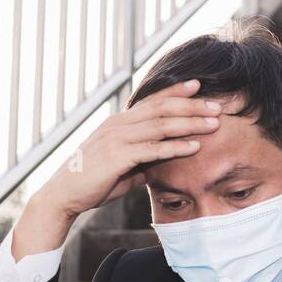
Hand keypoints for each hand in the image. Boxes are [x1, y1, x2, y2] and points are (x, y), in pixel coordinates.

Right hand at [11, 79, 221, 257]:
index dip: (175, 91)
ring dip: (190, 123)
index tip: (198, 86)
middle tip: (217, 105)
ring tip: (214, 123)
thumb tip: (158, 165)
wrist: (64, 195)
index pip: (152, 101)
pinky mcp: (118, 157)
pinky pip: (152, 149)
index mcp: (118, 123)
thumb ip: (140, 162)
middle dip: (192, 105)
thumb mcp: (120, 169)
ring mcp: (118, 139)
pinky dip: (175, 146)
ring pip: (161, 124)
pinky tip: (194, 146)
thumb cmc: (91, 183)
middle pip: (162, 108)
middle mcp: (118, 124)